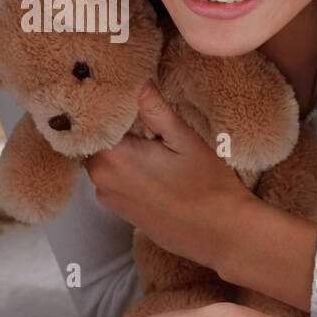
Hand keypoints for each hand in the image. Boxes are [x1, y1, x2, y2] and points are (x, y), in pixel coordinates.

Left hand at [84, 81, 255, 269]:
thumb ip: (155, 109)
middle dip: (116, 128)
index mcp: (113, 157)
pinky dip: (126, 169)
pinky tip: (152, 166)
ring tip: (149, 141)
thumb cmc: (207, 186)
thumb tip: (139, 84)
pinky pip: (114, 180)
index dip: (110, 107)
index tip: (126, 96)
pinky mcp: (120, 211)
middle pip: (97, 141)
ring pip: (104, 161)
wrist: (221, 233)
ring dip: (121, 150)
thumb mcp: (184, 139)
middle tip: (141, 115)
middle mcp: (102, 179)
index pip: (96, 122)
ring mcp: (109, 198)